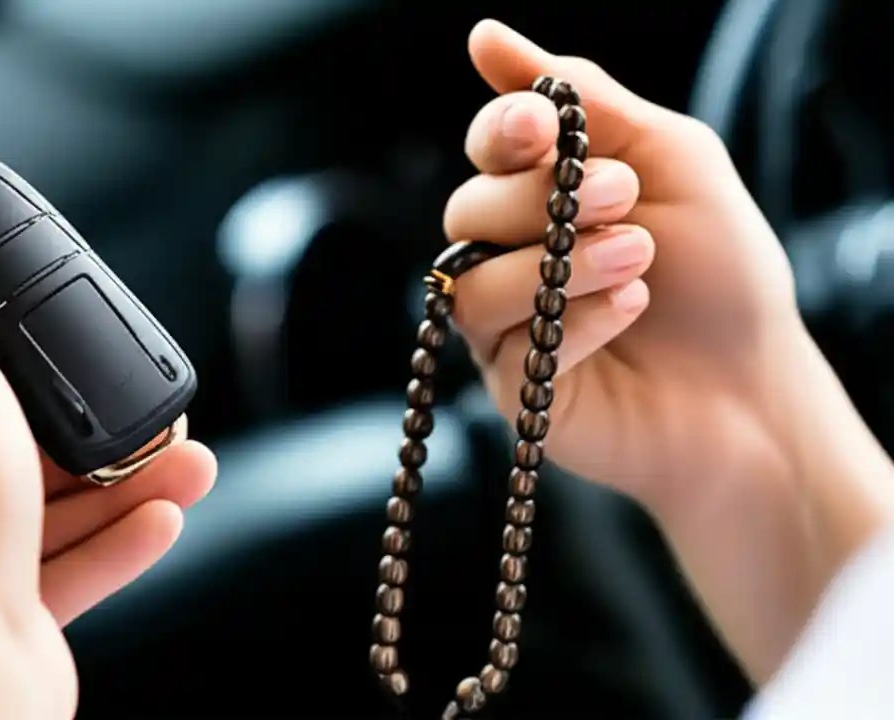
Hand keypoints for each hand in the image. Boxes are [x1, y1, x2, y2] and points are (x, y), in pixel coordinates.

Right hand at [448, 20, 893, 680]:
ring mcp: (504, 322)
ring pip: (470, 278)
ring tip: (637, 258)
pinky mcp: (510, 385)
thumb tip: (485, 36)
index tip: (542, 128)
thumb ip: (586, 98)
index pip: (486, 149)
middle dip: (539, 199)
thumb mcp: (671, 159)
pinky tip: (629, 312)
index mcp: (543, 194)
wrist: (751, 389)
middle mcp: (511, 254)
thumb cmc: (719, 274)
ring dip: (556, 260)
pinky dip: (572, 319)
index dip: (500, 131)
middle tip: (623, 198)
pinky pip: (504, 342)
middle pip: (466, 209)